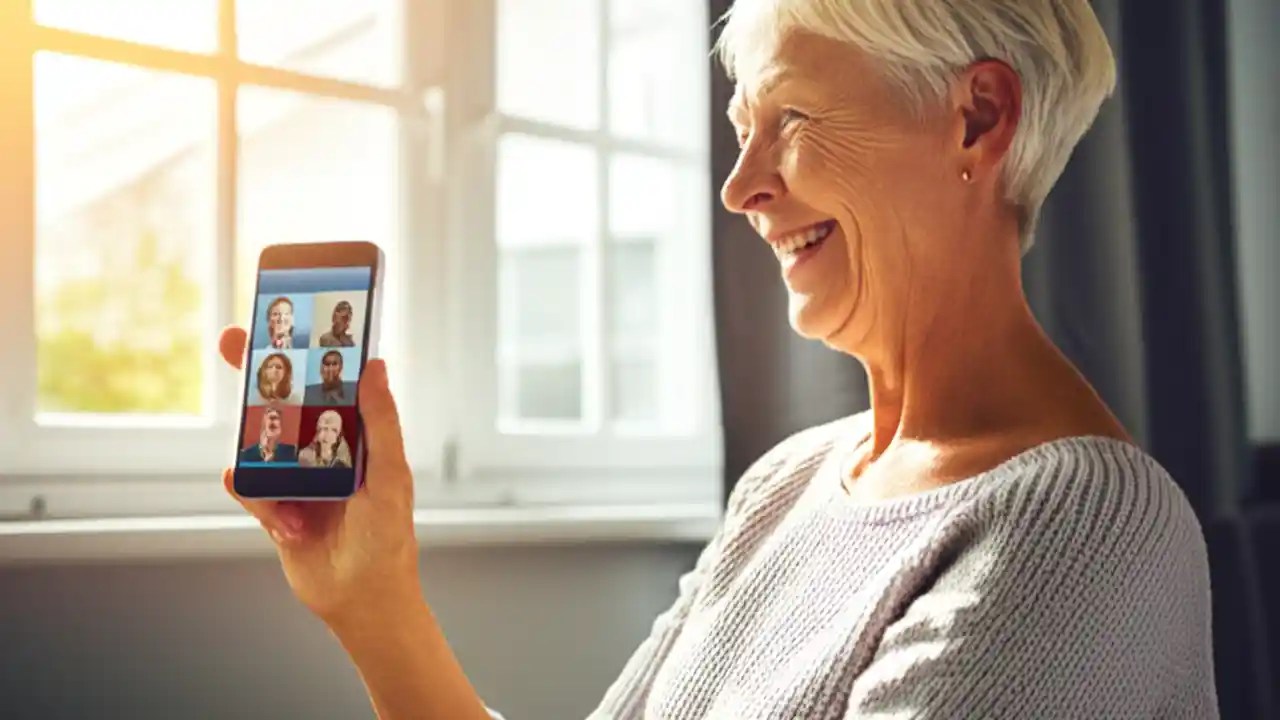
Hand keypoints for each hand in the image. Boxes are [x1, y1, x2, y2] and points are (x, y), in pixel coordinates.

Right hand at [219, 326, 422, 625]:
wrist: (362, 601)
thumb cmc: (388, 537)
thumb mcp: (390, 476)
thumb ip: (380, 423)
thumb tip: (375, 366)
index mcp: (356, 434)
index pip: (328, 381)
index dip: (308, 349)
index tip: (284, 314)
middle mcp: (323, 448)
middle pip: (282, 400)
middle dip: (258, 374)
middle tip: (231, 341)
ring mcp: (296, 476)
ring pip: (259, 444)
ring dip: (262, 458)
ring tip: (284, 489)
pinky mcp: (274, 507)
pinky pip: (249, 488)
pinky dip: (260, 501)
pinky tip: (289, 523)